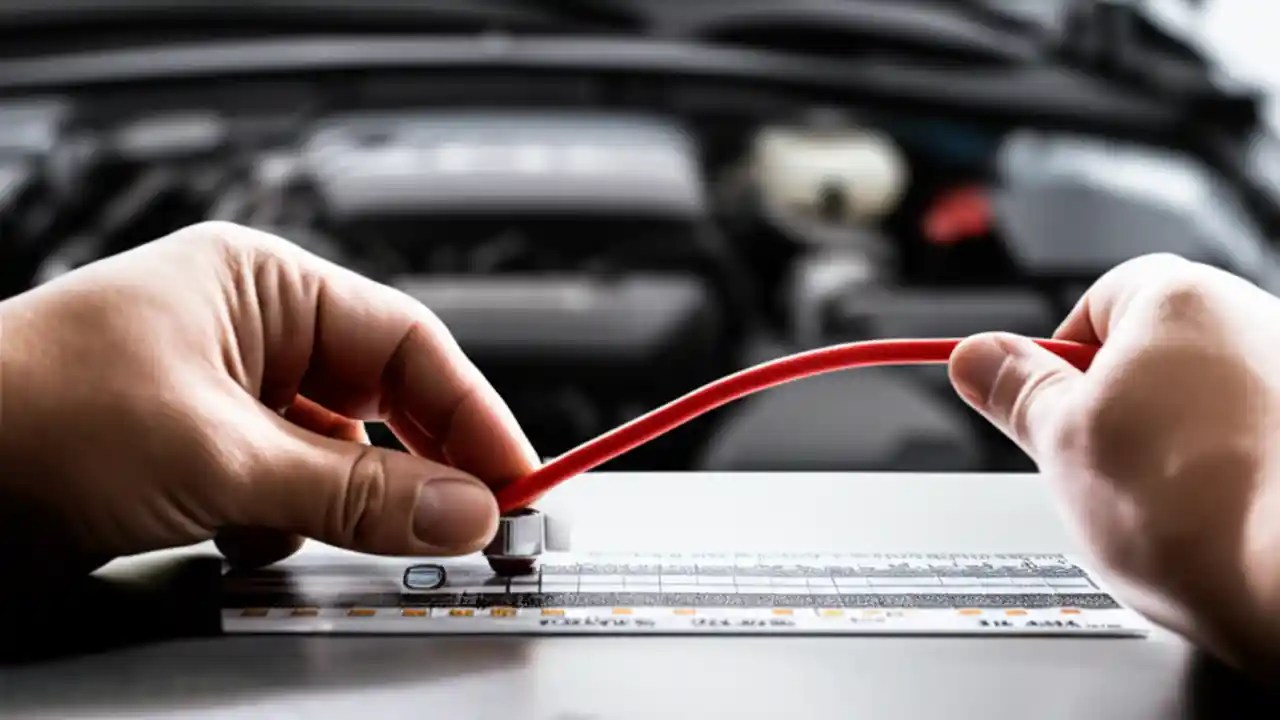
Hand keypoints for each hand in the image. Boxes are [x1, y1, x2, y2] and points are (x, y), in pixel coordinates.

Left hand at [0, 221, 539, 575]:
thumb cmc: (31, 414)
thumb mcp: (219, 456)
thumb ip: (354, 494)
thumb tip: (463, 511)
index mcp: (261, 286)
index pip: (407, 344)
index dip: (472, 413)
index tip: (515, 480)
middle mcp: (248, 336)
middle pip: (380, 403)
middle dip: (417, 468)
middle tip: (469, 527)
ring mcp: (222, 402)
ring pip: (333, 460)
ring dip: (338, 505)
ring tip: (320, 530)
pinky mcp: (196, 463)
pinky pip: (282, 497)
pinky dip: (282, 528)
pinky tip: (241, 539)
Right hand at [948, 253, 1279, 672]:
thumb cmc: (1200, 511)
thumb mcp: (1061, 443)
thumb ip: (1014, 391)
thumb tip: (976, 359)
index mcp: (1180, 299)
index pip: (1094, 303)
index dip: (1058, 361)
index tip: (1036, 403)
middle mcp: (1255, 318)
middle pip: (1155, 349)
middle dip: (1118, 405)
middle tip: (1092, 462)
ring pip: (1207, 398)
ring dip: (1175, 440)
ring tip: (1159, 502)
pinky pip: (1256, 437)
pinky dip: (1231, 469)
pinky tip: (1215, 515)